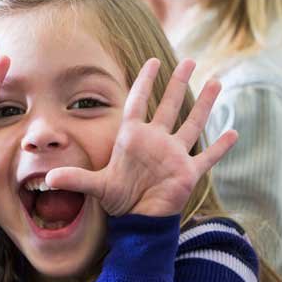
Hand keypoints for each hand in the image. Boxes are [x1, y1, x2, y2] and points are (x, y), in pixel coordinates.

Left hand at [46, 58, 237, 217]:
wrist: (137, 221)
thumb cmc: (117, 200)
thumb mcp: (96, 186)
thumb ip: (75, 179)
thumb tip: (47, 179)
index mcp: (133, 138)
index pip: (138, 102)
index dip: (145, 82)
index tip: (153, 61)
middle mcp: (156, 141)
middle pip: (169, 105)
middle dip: (178, 83)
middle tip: (189, 60)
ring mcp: (174, 155)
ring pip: (192, 124)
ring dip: (205, 104)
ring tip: (215, 82)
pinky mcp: (188, 173)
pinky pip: (208, 157)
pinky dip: (220, 147)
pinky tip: (234, 132)